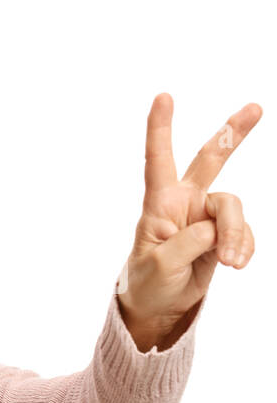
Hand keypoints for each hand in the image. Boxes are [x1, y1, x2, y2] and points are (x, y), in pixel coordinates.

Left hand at [118, 94, 260, 350]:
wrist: (160, 306)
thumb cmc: (148, 282)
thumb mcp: (158, 267)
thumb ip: (185, 245)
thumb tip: (213, 228)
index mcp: (159, 204)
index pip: (158, 161)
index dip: (160, 129)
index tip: (163, 96)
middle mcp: (184, 202)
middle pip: (210, 160)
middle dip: (232, 133)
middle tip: (256, 107)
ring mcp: (206, 216)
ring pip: (233, 208)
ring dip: (236, 235)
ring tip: (231, 263)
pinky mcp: (223, 233)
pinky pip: (243, 231)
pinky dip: (244, 247)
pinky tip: (236, 264)